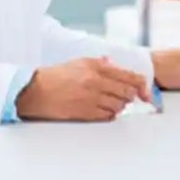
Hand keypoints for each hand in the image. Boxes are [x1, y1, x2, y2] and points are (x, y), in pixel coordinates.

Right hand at [16, 57, 151, 121]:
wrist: (35, 90)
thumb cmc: (54, 76)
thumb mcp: (77, 63)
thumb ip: (99, 63)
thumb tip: (114, 65)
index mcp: (95, 67)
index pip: (128, 75)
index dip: (141, 83)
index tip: (144, 89)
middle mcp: (95, 82)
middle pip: (127, 92)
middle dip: (130, 95)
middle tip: (126, 96)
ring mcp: (91, 98)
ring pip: (119, 105)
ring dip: (119, 105)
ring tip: (111, 102)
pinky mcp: (86, 113)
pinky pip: (108, 116)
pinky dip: (110, 114)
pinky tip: (103, 110)